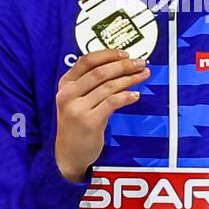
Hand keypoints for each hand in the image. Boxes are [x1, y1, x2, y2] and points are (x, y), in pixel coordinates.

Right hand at [54, 49, 149, 182]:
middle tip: (141, 63)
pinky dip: (127, 96)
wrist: (69, 154)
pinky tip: (136, 95)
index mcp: (65, 84)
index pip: (86, 60)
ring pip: (109, 86)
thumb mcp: (76, 100)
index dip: (108, 54)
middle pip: (100, 72)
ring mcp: (78, 108)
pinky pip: (112, 102)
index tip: (125, 54)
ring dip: (130, 79)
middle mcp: (68, 94)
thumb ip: (90, 84)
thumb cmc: (77, 124)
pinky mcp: (89, 121)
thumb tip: (120, 65)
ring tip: (143, 75)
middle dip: (124, 65)